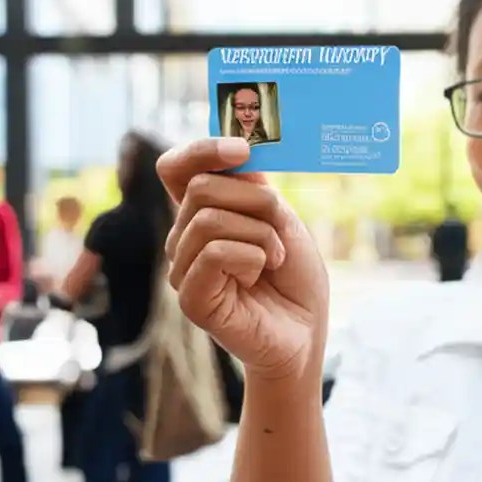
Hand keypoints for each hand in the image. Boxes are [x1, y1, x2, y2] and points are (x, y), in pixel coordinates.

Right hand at [158, 138, 329, 382]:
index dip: (201, 150)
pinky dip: (251, 258)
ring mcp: (183, 269)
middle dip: (255, 202)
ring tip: (273, 260)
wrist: (305, 330)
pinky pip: (215, 253)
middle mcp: (184, 238)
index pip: (175, 168)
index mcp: (202, 214)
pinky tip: (257, 278)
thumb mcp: (281, 219)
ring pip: (209, 219)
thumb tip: (236, 154)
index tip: (242, 150)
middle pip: (201, 187)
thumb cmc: (294, 277)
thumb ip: (254, 189)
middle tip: (279, 230)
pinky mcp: (190, 298)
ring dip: (259, 236)